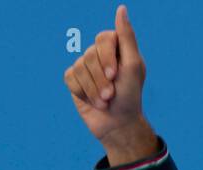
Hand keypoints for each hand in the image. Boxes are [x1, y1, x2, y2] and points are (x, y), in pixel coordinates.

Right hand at [63, 5, 157, 163]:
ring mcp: (86, 68)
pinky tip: (92, 101)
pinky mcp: (75, 81)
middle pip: (89, 54)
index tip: (115, 76)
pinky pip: (70, 78)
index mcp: (116, 48)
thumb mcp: (133, 65)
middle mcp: (100, 55)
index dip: (106, 58)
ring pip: (79, 67)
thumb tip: (121, 8)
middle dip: (101, 79)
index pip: (103, 38)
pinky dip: (82, 92)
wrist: (118, 125)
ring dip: (93, 90)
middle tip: (111, 95)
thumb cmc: (130, 96)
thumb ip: (127, 36)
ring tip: (105, 102)